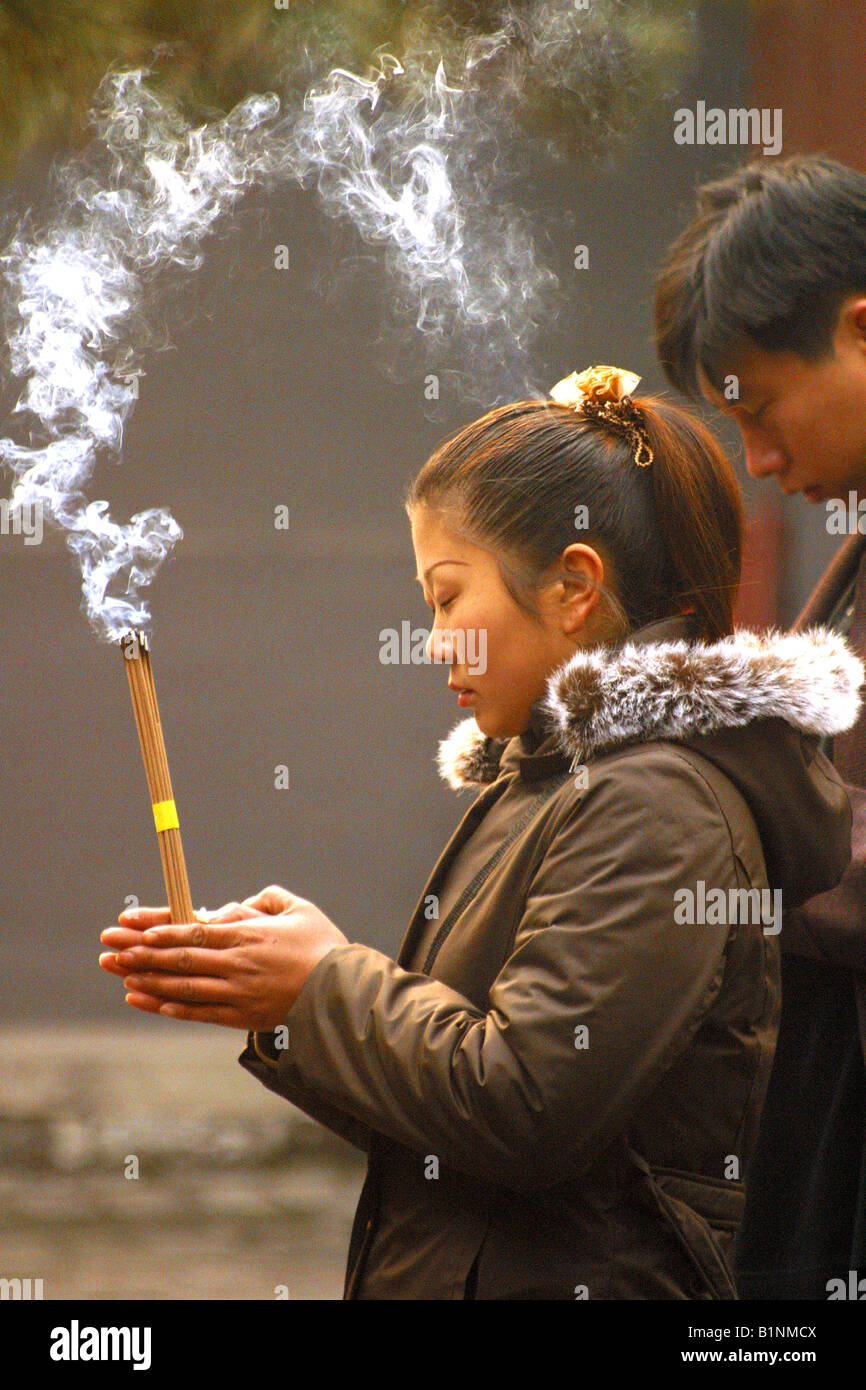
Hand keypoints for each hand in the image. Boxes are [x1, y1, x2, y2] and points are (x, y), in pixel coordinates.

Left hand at [99, 887, 348, 1029]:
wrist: (343, 995)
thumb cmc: (325, 948)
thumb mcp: (301, 910)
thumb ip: (270, 897)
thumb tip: (242, 902)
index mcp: (248, 935)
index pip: (195, 930)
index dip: (162, 930)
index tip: (136, 930)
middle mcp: (237, 965)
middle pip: (181, 958)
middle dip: (142, 954)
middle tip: (112, 951)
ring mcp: (237, 993)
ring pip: (184, 986)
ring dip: (150, 981)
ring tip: (122, 977)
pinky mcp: (242, 1017)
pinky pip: (200, 1013)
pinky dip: (173, 1007)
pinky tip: (151, 1002)